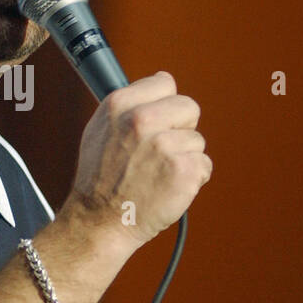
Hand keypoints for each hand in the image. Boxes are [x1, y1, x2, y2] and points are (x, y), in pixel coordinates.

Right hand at [63, 71, 210, 248]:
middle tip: (158, 153)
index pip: (165, 84)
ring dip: (183, 157)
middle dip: (180, 128)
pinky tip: (167, 187)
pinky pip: (204, 165)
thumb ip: (130, 102)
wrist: (100, 222)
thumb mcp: (99, 129)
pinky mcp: (183, 171)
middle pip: (188, 107)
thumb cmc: (100, 178)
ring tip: (157, 174)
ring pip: (196, 140)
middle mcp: (141, 121)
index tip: (155, 125)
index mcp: (120, 105)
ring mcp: (164, 146)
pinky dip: (191, 178)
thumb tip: (163, 80)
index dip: (163, 106)